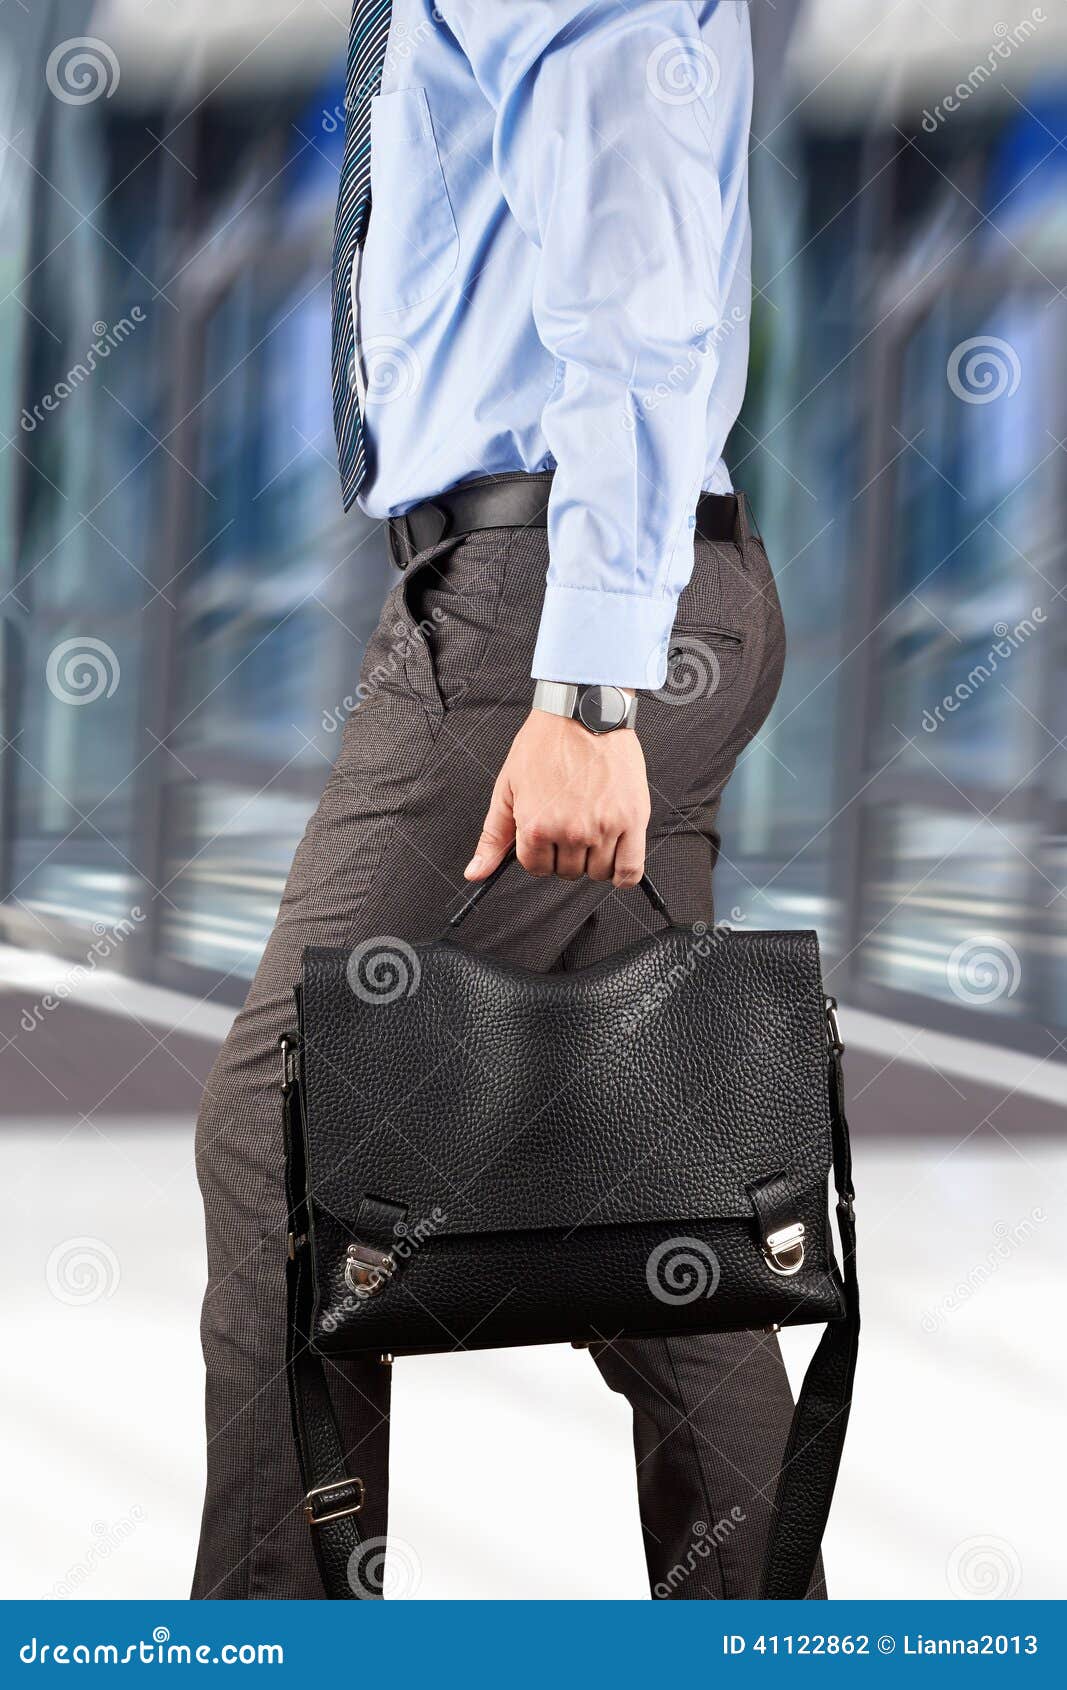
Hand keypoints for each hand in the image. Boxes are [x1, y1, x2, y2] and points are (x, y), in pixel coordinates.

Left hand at [464, 704, 650, 886]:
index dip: (541, 854)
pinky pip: (630, 870)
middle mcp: (569, 831)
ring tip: (593, 831)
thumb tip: (475, 873)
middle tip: (571, 827)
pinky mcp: (632, 820)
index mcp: (536, 825)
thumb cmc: (546, 742)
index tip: (548, 839)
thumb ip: (493, 836)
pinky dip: (624, 875)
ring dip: (595, 861)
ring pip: (598, 873)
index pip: (537, 868)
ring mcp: (603, 827)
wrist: (583, 712)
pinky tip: (617, 860)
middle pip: (568, 872)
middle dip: (567, 855)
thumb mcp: (508, 788)